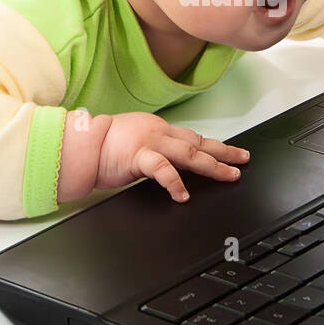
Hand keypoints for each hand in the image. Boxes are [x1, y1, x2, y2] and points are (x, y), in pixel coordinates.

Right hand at [96, 111, 249, 202]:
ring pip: (189, 153)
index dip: (214, 146)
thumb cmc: (102, 146)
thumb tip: (168, 165)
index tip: (231, 153)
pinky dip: (175, 182)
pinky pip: (162, 169)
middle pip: (198, 143)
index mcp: (158, 129)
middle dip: (223, 153)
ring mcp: (150, 143)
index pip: (192, 138)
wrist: (81, 144)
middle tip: (242, 160)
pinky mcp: (138, 156)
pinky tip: (183, 195)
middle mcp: (158, 133)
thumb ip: (153, 152)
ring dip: (212, 165)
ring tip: (229, 175)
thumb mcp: (134, 142)